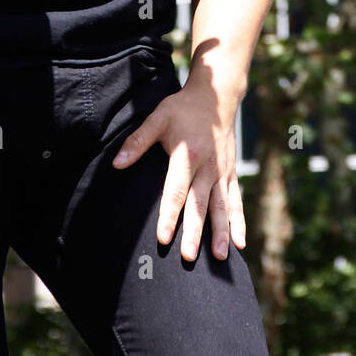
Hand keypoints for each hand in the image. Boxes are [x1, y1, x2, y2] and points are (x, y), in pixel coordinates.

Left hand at [111, 77, 245, 261]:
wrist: (216, 98)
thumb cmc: (182, 109)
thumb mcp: (158, 118)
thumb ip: (138, 141)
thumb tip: (116, 163)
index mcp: (189, 154)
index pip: (176, 190)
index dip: (169, 214)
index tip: (163, 237)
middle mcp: (208, 167)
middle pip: (200, 204)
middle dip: (194, 232)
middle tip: (187, 257)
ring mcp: (222, 172)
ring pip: (222, 207)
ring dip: (221, 232)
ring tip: (218, 258)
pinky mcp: (230, 174)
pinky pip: (236, 202)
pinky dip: (238, 223)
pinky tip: (239, 244)